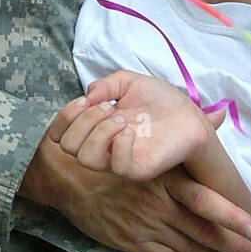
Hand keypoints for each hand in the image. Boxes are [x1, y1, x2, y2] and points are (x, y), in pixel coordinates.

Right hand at [21, 90, 250, 251]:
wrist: (65, 172)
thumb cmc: (109, 146)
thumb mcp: (145, 132)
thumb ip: (187, 128)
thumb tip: (221, 115)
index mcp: (164, 179)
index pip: (204, 202)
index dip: (231, 217)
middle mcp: (158, 206)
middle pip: (203, 232)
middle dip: (233, 248)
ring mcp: (144, 226)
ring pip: (187, 249)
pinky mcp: (130, 241)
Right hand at [60, 71, 226, 181]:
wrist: (191, 116)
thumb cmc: (161, 101)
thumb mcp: (129, 82)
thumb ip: (106, 84)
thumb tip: (89, 96)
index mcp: (95, 129)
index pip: (60, 134)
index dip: (64, 116)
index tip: (86, 100)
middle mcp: (103, 148)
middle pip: (68, 145)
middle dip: (84, 120)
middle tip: (109, 107)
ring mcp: (119, 160)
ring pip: (86, 159)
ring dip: (99, 132)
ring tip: (121, 119)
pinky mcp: (139, 169)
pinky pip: (118, 167)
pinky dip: (120, 145)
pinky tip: (132, 131)